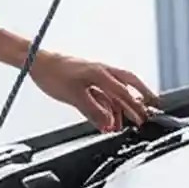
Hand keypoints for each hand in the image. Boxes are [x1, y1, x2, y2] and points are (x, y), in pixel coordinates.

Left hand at [30, 50, 157, 131]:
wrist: (36, 62)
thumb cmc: (52, 74)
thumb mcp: (73, 95)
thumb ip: (93, 111)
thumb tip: (108, 124)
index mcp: (100, 73)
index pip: (124, 92)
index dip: (135, 106)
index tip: (143, 118)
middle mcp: (100, 72)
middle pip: (127, 83)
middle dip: (141, 96)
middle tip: (152, 108)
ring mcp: (93, 76)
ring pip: (113, 91)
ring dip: (120, 107)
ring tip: (125, 123)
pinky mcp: (85, 80)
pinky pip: (101, 93)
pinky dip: (106, 105)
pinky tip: (107, 118)